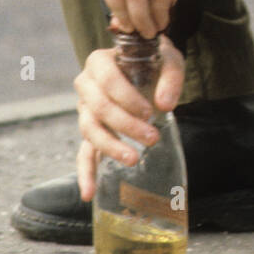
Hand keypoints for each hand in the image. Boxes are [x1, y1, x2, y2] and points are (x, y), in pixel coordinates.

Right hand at [74, 34, 184, 199]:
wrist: (146, 69)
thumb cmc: (154, 63)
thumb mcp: (168, 60)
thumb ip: (171, 77)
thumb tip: (165, 105)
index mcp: (99, 62)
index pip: (108, 80)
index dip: (128, 98)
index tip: (151, 111)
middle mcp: (86, 86)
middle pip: (99, 108)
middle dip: (126, 126)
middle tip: (152, 137)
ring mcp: (85, 110)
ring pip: (90, 131)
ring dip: (111, 147)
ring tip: (134, 158)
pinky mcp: (91, 132)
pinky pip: (83, 153)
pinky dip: (85, 173)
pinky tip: (89, 193)